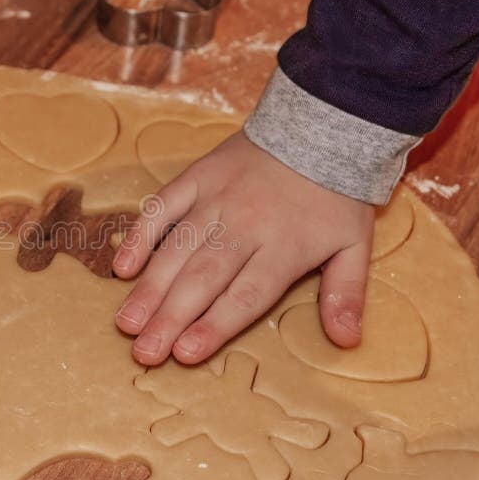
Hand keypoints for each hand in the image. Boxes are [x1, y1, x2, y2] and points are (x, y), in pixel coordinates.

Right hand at [113, 131, 374, 365]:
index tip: (185, 354)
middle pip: (202, 278)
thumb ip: (346, 293)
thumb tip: (346, 341)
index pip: (244, 295)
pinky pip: (162, 207)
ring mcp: (214, 200)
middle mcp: (243, 226)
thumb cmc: (334, 193)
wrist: (319, 125)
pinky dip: (141, 236)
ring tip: (126, 322)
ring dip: (150, 287)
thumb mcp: (355, 244)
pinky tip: (123, 268)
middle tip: (144, 352)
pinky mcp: (196, 179)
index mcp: (283, 247)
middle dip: (170, 317)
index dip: (214, 326)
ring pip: (176, 249)